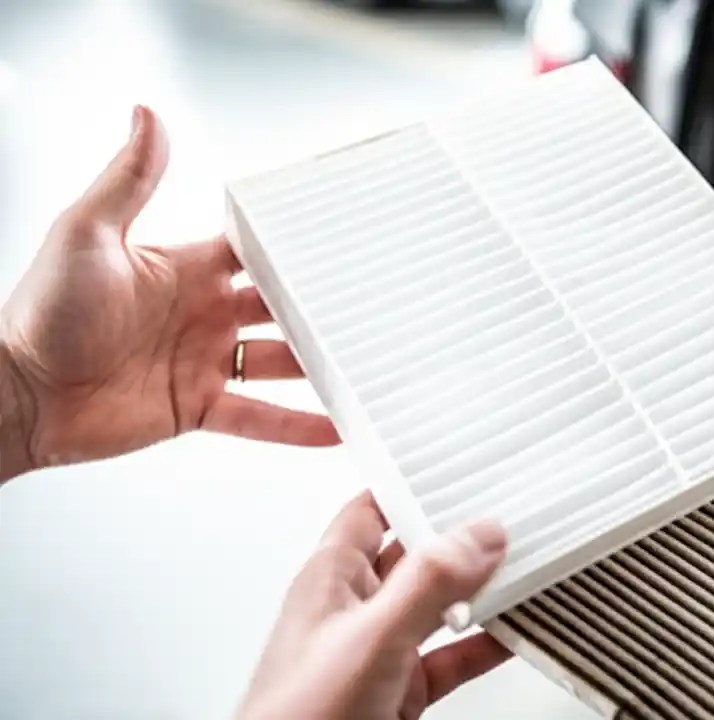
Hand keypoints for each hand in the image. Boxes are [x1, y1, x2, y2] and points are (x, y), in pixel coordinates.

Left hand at [0, 106, 336, 481]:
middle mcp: (203, 314)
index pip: (254, 251)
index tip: (338, 235)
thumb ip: (130, 178)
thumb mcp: (87, 231)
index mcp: (186, 269)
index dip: (294, 245)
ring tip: (366, 363)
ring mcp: (203, 362)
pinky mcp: (196, 408)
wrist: (17, 392)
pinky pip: (259, 418)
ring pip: (280, 363)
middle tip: (368, 300)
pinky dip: (297, 426)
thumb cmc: (41, 311)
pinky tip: (337, 428)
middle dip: (320, 304)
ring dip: (319, 365)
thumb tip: (149, 115)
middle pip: (281, 307)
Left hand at [238, 491, 510, 719]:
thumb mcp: (370, 638)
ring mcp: (379, 650)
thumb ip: (426, 585)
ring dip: (480, 591)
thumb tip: (478, 534)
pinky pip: (451, 656)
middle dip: (460, 538)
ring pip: (439, 606)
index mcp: (332, 579)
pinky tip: (513, 631)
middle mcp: (355, 608)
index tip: (460, 467)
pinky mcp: (399, 690)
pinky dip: (484, 644)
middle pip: (416, 555)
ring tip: (525, 566)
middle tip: (510, 517)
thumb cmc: (297, 718)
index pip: (372, 509)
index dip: (411, 486)